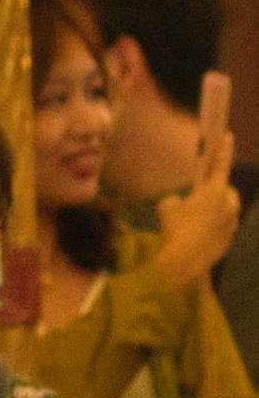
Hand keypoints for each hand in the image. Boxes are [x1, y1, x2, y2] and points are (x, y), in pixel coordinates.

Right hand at [155, 109, 238, 294]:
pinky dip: (213, 228)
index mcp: (214, 191)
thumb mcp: (166, 206)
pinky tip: (196, 237)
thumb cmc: (174, 229)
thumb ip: (176, 200)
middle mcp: (228, 205)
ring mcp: (231, 223)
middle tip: (199, 197)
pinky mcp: (229, 239)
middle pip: (226, 191)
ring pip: (227, 210)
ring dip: (216, 210)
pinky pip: (222, 228)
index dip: (223, 149)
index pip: (221, 164)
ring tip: (196, 220)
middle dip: (218, 191)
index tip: (228, 135)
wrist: (184, 261)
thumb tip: (179, 204)